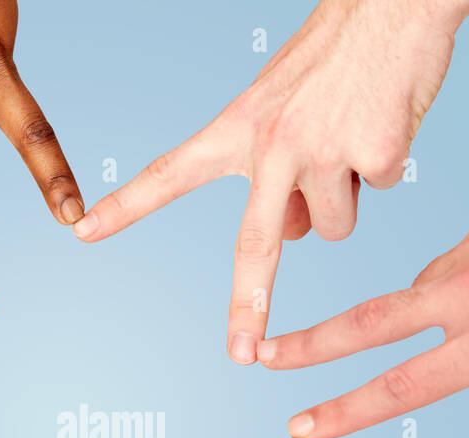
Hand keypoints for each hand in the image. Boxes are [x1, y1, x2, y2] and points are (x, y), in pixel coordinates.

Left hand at [75, 0, 468, 362]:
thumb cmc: (334, 53)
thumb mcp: (282, 108)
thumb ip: (276, 174)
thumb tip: (297, 235)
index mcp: (240, 126)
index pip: (172, 173)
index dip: (128, 206)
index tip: (84, 231)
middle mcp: (274, 142)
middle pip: (257, 244)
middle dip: (249, 306)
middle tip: (241, 354)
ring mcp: (324, 150)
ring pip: (334, 226)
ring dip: (344, 198)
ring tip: (350, 135)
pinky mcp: (375, 153)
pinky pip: (377, 191)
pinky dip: (384, 166)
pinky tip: (382, 121)